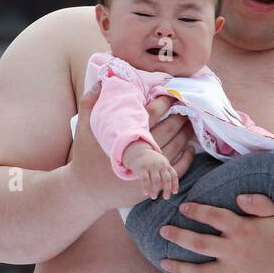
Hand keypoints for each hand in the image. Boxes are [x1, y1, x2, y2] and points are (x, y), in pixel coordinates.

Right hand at [69, 87, 193, 207]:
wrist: (85, 191)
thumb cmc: (84, 157)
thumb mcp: (82, 128)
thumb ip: (89, 103)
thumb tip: (100, 81)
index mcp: (125, 135)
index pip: (152, 113)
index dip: (165, 102)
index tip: (173, 94)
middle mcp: (139, 151)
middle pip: (169, 130)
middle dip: (181, 117)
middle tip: (189, 108)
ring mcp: (147, 169)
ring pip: (175, 148)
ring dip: (186, 135)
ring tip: (191, 125)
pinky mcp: (152, 182)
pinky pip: (176, 169)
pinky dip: (186, 158)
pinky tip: (188, 148)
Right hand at [125, 144, 178, 199]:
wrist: (139, 152)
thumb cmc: (152, 164)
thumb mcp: (161, 165)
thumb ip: (166, 175)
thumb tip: (169, 191)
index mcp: (166, 165)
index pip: (173, 175)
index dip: (175, 184)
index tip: (174, 193)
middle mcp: (160, 165)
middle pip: (166, 178)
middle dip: (167, 189)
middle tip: (166, 197)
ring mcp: (151, 166)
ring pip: (156, 180)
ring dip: (155, 190)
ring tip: (153, 197)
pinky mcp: (142, 168)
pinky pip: (145, 179)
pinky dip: (146, 187)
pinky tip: (145, 193)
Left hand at [156, 195, 273, 272]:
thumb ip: (258, 202)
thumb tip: (238, 198)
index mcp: (243, 229)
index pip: (213, 217)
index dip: (196, 211)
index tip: (182, 207)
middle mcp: (236, 251)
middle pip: (199, 243)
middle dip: (178, 236)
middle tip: (162, 231)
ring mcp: (236, 272)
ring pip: (201, 271)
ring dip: (179, 266)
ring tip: (163, 261)